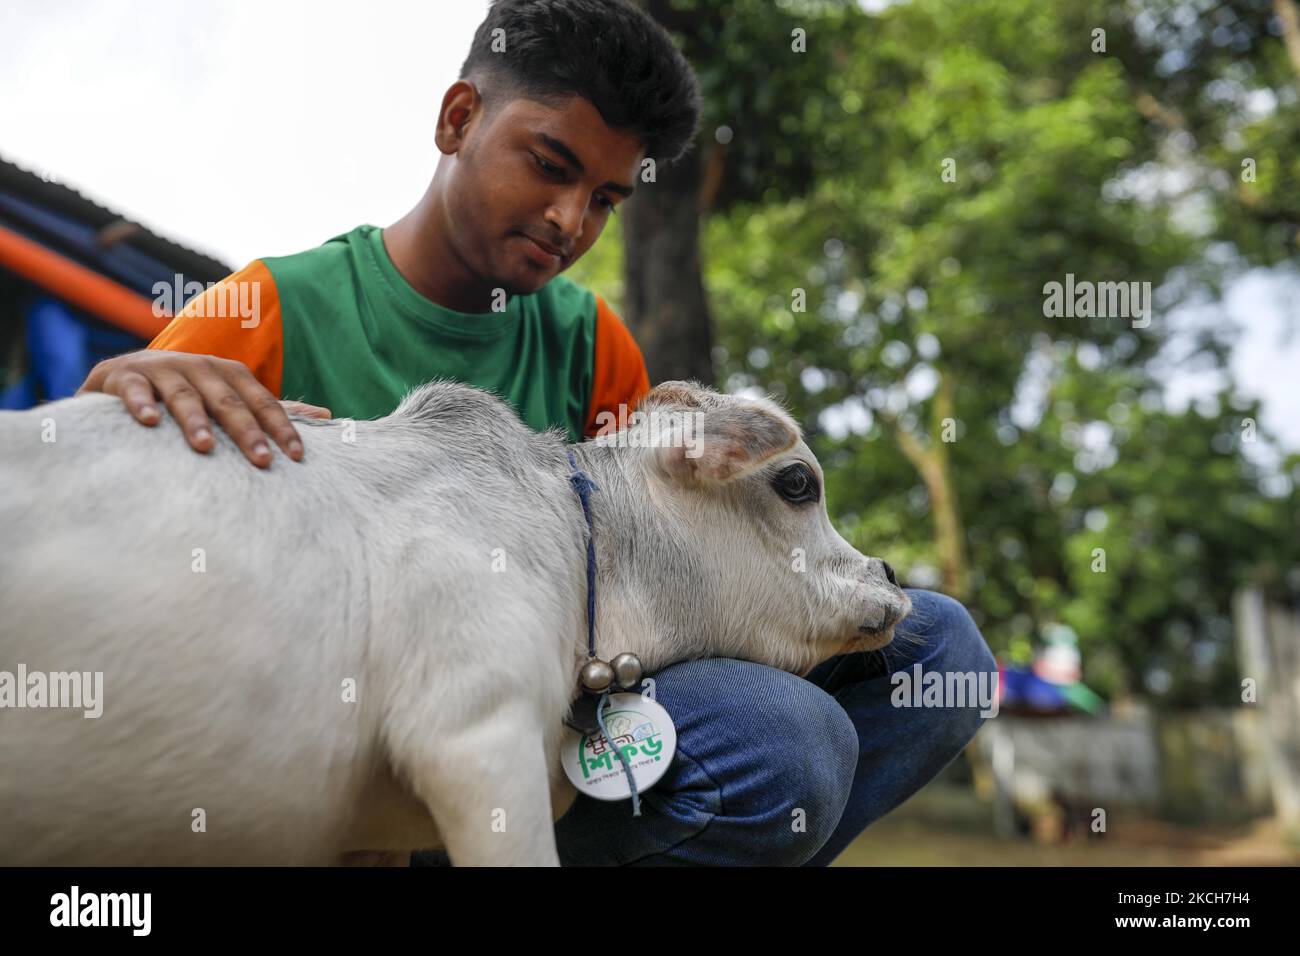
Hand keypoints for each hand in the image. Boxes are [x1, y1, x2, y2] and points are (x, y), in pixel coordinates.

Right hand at [77, 349, 331, 467]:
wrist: (121, 379)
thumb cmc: (189, 395)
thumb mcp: (229, 398)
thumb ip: (273, 409)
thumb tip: (327, 416)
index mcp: (230, 374)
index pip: (262, 402)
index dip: (280, 428)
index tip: (296, 458)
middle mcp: (199, 367)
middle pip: (227, 400)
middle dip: (246, 430)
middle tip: (261, 460)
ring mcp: (161, 369)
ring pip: (183, 394)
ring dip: (195, 420)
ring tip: (205, 448)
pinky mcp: (124, 376)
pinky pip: (134, 390)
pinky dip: (141, 404)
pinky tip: (150, 421)